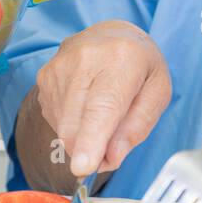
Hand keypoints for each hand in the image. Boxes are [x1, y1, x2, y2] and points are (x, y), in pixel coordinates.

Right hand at [35, 20, 170, 175]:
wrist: (112, 34)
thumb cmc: (140, 65)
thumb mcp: (158, 93)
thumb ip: (138, 126)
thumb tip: (112, 157)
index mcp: (121, 59)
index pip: (102, 106)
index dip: (92, 140)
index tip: (84, 168)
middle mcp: (84, 59)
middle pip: (77, 124)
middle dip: (92, 151)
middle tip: (111, 149)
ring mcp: (58, 67)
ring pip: (64, 128)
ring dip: (82, 140)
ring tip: (102, 119)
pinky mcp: (44, 78)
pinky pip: (55, 121)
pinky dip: (72, 128)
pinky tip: (86, 108)